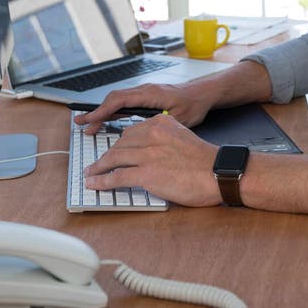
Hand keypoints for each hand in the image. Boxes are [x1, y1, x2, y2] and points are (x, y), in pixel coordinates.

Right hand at [74, 82, 213, 132]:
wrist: (203, 93)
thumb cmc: (193, 104)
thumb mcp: (178, 117)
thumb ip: (159, 124)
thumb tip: (142, 134)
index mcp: (149, 94)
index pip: (119, 100)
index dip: (102, 111)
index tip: (89, 120)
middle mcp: (144, 90)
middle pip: (114, 99)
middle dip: (97, 111)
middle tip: (81, 123)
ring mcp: (144, 93)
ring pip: (118, 100)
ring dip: (103, 111)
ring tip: (89, 124)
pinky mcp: (146, 97)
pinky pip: (125, 102)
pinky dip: (113, 111)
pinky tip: (108, 120)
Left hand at [83, 113, 221, 206]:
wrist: (217, 172)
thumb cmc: (203, 161)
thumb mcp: (181, 137)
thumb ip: (162, 140)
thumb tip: (147, 153)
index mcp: (160, 123)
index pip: (131, 131)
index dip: (118, 144)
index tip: (111, 150)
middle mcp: (151, 134)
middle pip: (120, 144)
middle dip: (106, 155)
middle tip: (96, 163)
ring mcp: (147, 154)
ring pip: (114, 158)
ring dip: (98, 167)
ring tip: (90, 174)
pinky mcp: (146, 173)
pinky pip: (117, 176)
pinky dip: (102, 181)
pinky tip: (94, 184)